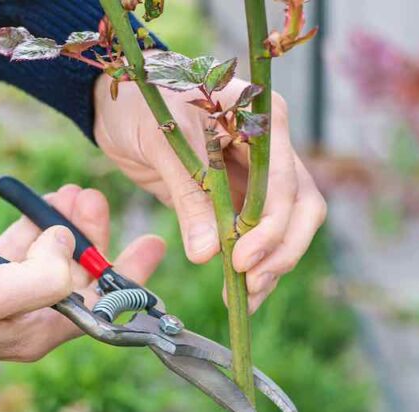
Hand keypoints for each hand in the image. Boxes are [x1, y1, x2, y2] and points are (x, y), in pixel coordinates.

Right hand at [0, 186, 165, 363]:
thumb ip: (38, 278)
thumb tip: (68, 246)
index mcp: (32, 333)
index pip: (97, 308)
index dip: (128, 277)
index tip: (153, 244)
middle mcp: (21, 320)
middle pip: (75, 279)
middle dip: (92, 238)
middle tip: (94, 196)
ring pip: (48, 259)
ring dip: (63, 225)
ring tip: (72, 190)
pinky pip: (17, 250)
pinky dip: (32, 225)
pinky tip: (40, 203)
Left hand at [94, 73, 325, 311]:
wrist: (116, 108)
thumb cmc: (140, 106)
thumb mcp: (163, 144)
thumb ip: (188, 195)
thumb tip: (208, 253)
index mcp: (261, 118)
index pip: (284, 180)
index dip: (270, 226)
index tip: (243, 260)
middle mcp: (270, 147)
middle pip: (301, 206)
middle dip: (281, 249)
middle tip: (250, 282)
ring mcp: (258, 175)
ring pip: (287, 226)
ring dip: (272, 264)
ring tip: (245, 297)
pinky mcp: (239, 199)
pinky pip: (257, 236)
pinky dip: (253, 264)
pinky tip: (240, 292)